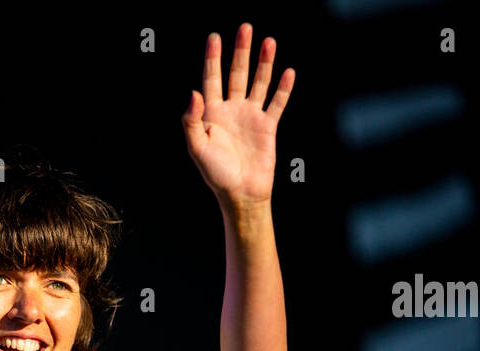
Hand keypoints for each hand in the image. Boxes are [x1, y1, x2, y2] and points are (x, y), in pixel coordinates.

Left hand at [181, 23, 293, 207]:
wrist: (241, 194)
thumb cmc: (216, 174)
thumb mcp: (197, 148)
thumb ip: (192, 121)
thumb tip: (194, 92)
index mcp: (211, 114)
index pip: (211, 79)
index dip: (213, 58)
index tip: (215, 37)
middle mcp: (231, 111)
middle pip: (236, 74)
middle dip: (240, 52)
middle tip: (245, 27)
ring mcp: (251, 117)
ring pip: (258, 83)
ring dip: (264, 63)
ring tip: (269, 41)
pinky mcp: (268, 126)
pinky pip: (276, 103)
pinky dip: (283, 88)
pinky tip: (288, 71)